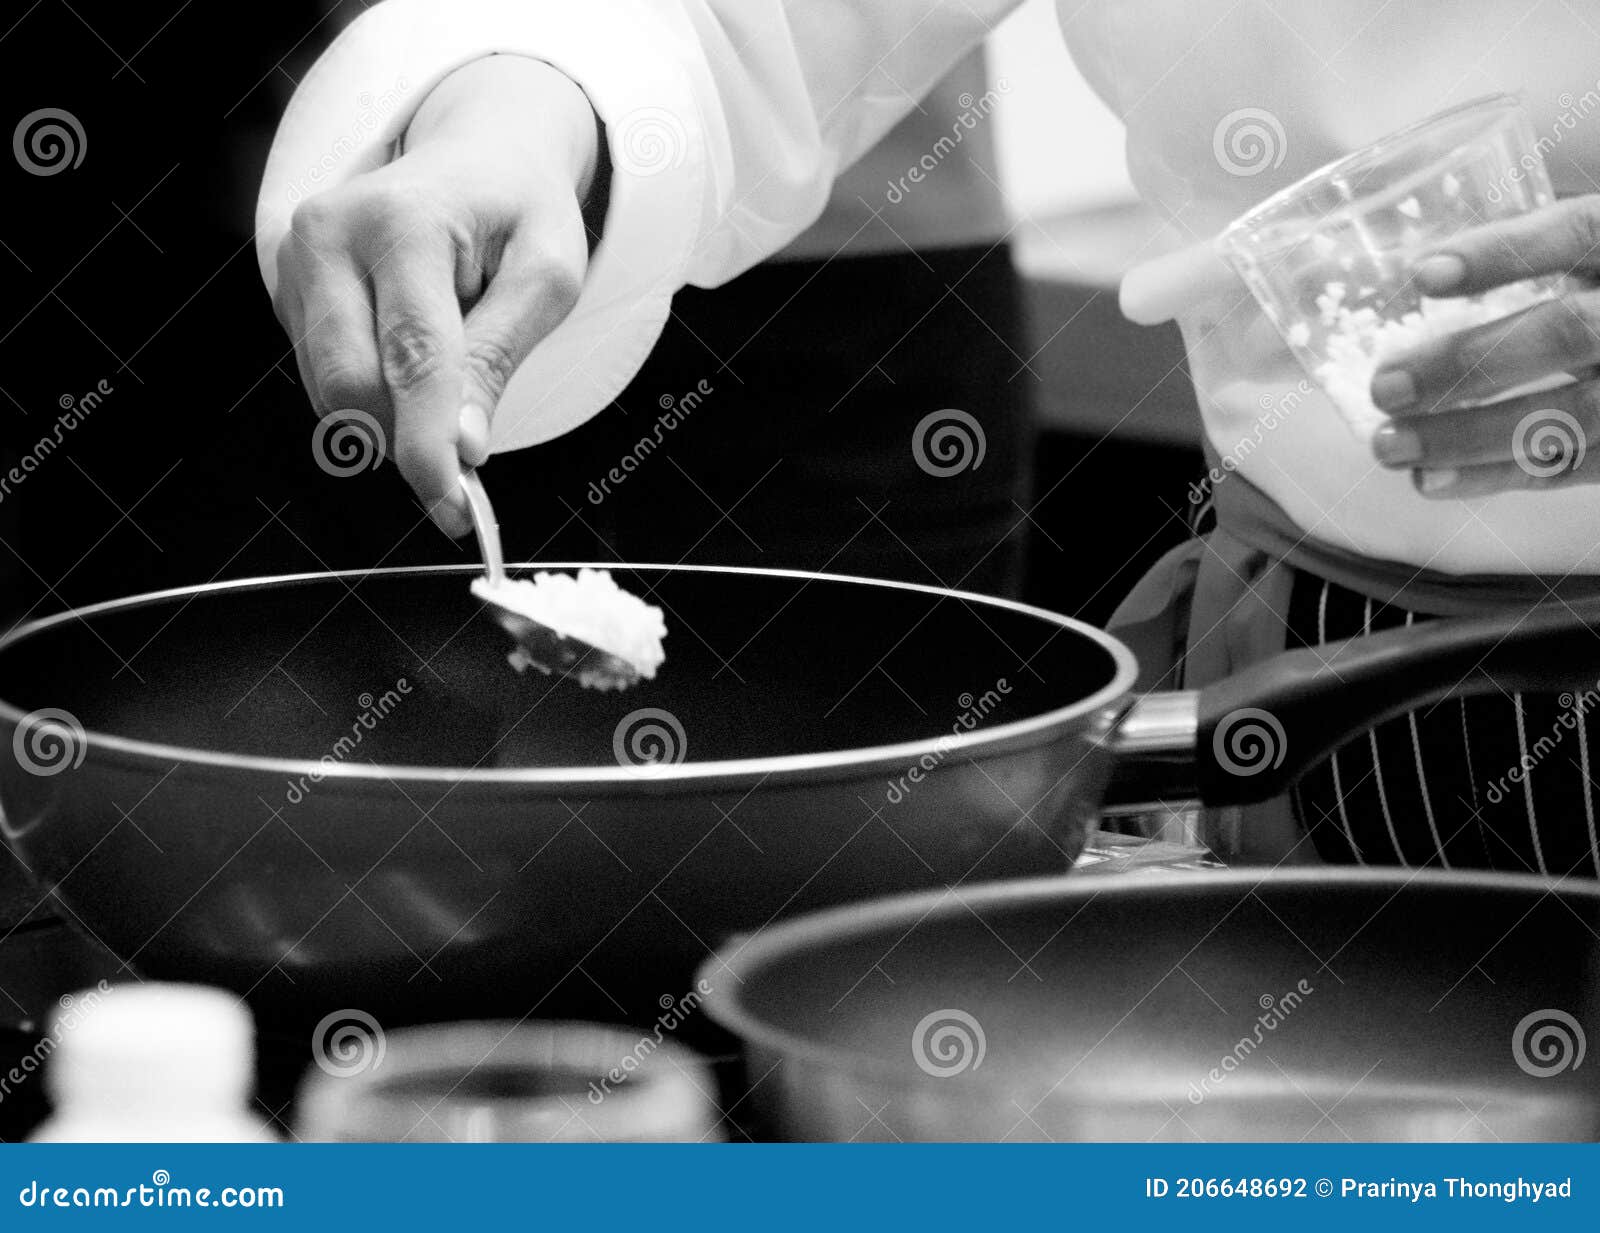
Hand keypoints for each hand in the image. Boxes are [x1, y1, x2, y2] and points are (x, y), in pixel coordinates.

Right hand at [274, 55, 599, 534]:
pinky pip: (325, 378)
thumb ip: (500, 356)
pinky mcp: (287, 287)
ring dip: (394, 413)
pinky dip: (374, 392)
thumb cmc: (518, 209)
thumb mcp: (547, 274)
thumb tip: (461, 447)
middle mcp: (331, 234)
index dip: (429, 445)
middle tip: (467, 455)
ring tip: (450, 364)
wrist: (475, 153)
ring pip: (332, 393)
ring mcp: (297, 259)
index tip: (453, 508)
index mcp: (402, 220)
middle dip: (407, 438)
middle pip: (351, 384)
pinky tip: (409, 354)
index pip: (412, 356)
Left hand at [1369, 195, 1599, 497]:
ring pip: (1571, 414)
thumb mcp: (1578, 260)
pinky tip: (1428, 479)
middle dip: (1469, 362)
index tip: (1421, 276)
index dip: (1503, 253)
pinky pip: (1567, 467)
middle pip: (1570, 333)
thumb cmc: (1590, 296)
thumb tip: (1413, 273)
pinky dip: (1492, 476)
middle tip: (1385, 387)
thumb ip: (1527, 255)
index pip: (1577, 234)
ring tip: (1390, 445)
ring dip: (1468, 436)